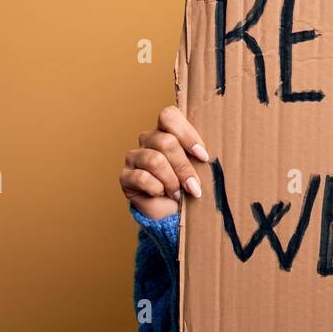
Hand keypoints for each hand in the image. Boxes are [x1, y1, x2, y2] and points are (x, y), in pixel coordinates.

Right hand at [119, 105, 210, 220]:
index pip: (169, 116)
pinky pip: (141, 177)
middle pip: (166, 142)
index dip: (187, 135)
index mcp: (167, 132)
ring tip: (178, 194)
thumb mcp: (200, 170)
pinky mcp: (125, 176)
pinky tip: (161, 194)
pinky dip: (156, 189)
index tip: (203, 156)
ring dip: (171, 181)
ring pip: (155, 160)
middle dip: (184, 167)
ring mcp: (135, 157)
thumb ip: (200, 156)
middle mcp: (149, 140)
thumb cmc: (189, 189)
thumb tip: (207, 155)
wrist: (173, 215)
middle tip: (194, 186)